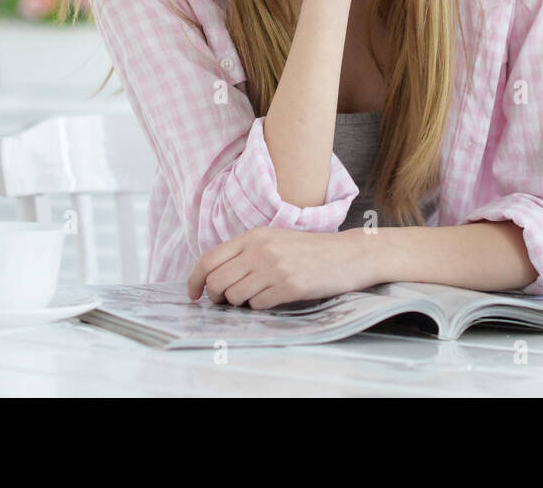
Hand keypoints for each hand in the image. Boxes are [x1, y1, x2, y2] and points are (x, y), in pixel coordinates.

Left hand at [186, 227, 376, 308]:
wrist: (348, 255)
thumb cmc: (310, 250)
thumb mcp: (274, 240)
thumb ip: (246, 252)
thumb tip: (214, 278)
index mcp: (253, 236)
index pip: (209, 260)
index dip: (194, 280)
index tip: (194, 294)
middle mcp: (260, 250)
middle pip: (217, 282)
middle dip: (216, 298)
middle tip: (225, 301)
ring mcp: (274, 268)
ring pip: (235, 297)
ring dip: (241, 303)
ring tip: (259, 295)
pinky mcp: (289, 286)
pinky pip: (258, 305)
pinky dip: (262, 306)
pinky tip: (276, 296)